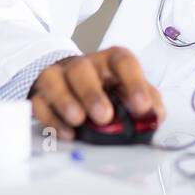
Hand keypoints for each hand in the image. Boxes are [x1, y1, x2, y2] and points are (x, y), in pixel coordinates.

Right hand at [28, 47, 164, 140]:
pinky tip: (66, 133)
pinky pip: (39, 102)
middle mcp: (83, 65)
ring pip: (54, 79)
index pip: (122, 61)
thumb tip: (155, 115)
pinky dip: (51, 118)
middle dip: (92, 93)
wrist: (72, 82)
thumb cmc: (105, 88)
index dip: (134, 82)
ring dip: (66, 101)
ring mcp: (58, 76)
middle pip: (82, 69)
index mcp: (110, 62)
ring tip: (79, 121)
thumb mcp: (130, 90)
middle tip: (104, 117)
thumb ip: (147, 101)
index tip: (142, 107)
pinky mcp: (40, 93)